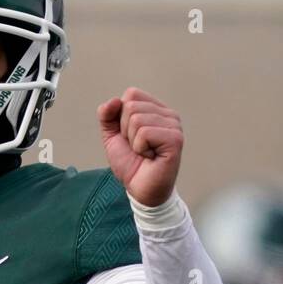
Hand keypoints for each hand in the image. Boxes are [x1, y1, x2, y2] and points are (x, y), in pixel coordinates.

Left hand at [97, 88, 183, 206]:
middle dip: (126, 130)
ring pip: (136, 119)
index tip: (130, 136)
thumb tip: (114, 101)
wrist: (140, 189)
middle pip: (131, 105)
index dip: (121, 117)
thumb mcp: (112, 136)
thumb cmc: (131, 164)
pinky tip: (150, 157)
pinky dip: (140, 148)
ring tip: (144, 152)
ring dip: (133, 141)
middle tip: (138, 147)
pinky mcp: (175, 139)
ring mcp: (174, 126)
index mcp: (156, 109)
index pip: (131, 94)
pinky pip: (144, 133)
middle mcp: (169, 114)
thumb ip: (107, 116)